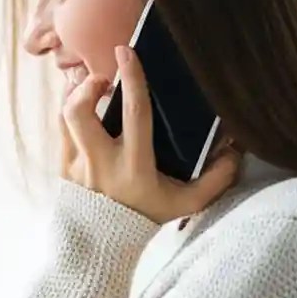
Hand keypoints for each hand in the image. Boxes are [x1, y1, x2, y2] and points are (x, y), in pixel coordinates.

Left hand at [61, 45, 241, 223]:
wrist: (101, 245)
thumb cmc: (146, 217)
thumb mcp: (187, 203)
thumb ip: (216, 179)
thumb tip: (236, 151)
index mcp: (134, 165)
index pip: (133, 113)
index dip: (132, 79)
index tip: (126, 51)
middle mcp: (101, 163)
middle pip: (79, 112)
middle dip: (88, 86)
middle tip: (104, 79)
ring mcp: (76, 165)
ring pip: (64, 117)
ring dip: (76, 95)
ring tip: (94, 90)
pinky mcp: (61, 168)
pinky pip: (60, 130)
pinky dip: (70, 114)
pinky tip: (85, 112)